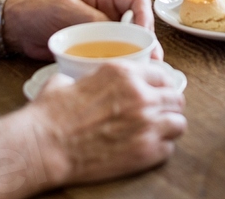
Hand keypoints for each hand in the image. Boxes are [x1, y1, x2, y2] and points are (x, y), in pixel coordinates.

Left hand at [3, 0, 157, 60]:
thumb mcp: (67, 11)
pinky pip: (115, 56)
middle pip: (139, 24)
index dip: (144, 18)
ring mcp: (105, 31)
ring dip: (137, 57)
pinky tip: (124, 75)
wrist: (17, 29)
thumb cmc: (39, 10)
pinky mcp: (97, 48)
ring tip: (142, 72)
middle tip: (150, 61)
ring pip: (131, 43)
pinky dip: (121, 66)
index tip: (142, 36)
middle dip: (146, 43)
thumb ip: (93, 20)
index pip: (137, 1)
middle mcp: (110, 11)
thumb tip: (118, 36)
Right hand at [27, 62, 186, 187]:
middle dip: (169, 106)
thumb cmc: (51, 114)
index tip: (156, 94)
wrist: (45, 145)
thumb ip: (88, 78)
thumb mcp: (68, 81)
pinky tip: (147, 149)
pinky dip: (160, 150)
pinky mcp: (145, 152)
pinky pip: (169, 149)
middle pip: (176, 98)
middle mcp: (141, 95)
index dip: (159, 86)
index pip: (162, 75)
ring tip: (157, 133)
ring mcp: (146, 124)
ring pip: (179, 123)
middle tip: (159, 114)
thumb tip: (82, 82)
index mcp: (123, 73)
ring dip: (169, 127)